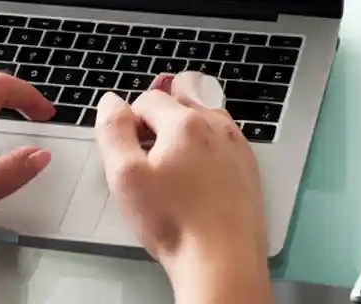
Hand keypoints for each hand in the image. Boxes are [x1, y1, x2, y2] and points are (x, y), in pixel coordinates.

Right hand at [95, 72, 269, 301]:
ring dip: (184, 134)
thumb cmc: (173, 221)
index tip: (129, 154)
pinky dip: (206, 151)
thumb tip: (111, 101)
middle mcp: (216, 125)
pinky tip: (198, 181)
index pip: (147, 99)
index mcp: (184, 122)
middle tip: (150, 163)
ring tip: (173, 171)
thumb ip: (113, 131)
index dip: (130, 122)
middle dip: (158, 124)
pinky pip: (222, 143)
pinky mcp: (249, 167)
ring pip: (203, 121)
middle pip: (178, 104)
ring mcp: (237, 145)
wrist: (222, 260)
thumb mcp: (126, 176)